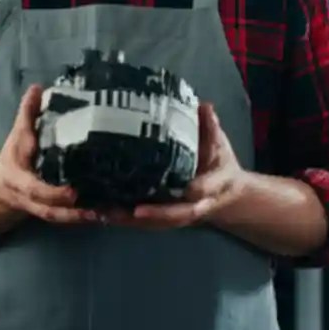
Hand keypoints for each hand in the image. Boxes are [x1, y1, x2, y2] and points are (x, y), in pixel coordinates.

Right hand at [0, 84, 100, 224]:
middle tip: (94, 208)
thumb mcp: (17, 135)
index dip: (52, 192)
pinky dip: (86, 218)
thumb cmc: (16, 157)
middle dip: (71, 211)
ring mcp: (43, 208)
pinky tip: (107, 215)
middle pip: (50, 210)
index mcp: (20, 180)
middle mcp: (31, 199)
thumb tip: (36, 88)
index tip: (72, 192)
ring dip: (83, 218)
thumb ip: (27, 114)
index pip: (34, 188)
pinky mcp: (55, 212)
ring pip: (61, 218)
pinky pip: (69, 219)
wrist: (3, 188)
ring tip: (107, 215)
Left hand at [106, 102, 247, 229]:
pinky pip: (144, 223)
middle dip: (157, 214)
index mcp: (212, 186)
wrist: (226, 194)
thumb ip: (210, 127)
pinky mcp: (164, 218)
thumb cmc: (218, 164)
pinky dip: (124, 221)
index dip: (196, 189)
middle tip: (135, 211)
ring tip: (106, 213)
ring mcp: (178, 214)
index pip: (204, 189)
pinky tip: (103, 214)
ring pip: (157, 223)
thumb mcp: (220, 144)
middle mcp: (194, 205)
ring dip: (132, 221)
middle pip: (177, 214)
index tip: (187, 188)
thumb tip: (204, 106)